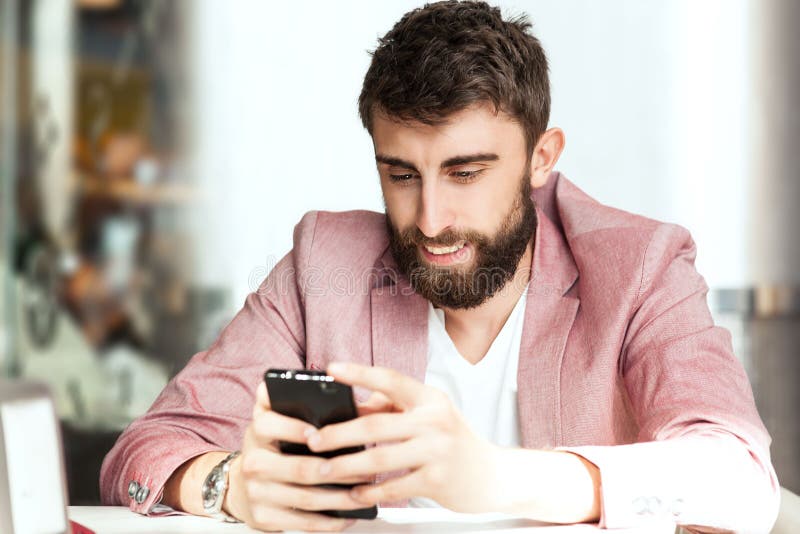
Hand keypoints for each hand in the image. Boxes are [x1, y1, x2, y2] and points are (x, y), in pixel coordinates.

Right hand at [224, 381, 370, 531]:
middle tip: (365, 468)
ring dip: (341, 498)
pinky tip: (348, 515)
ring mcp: (256, 491)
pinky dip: (329, 522)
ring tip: (365, 492)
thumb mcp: (276, 418)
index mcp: (258, 429)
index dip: (293, 428)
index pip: (269, 424)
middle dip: (337, 470)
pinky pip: (302, 522)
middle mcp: (253, 460)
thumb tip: (342, 387)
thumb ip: (297, 401)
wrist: (240, 486)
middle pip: (298, 467)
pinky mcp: (263, 517)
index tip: (316, 433)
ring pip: (306, 497)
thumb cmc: (272, 446)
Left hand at [305, 362, 502, 511]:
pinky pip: (393, 487)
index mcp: (430, 399)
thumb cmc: (454, 443)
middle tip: (313, 440)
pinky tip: (355, 494)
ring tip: (325, 471)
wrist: (493, 476)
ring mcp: (437, 450)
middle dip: (338, 433)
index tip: (332, 369)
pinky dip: (370, 492)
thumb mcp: (428, 417)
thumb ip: (392, 409)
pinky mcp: (437, 480)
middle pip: (375, 423)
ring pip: (379, 457)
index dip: (359, 372)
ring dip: (346, 466)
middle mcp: (435, 420)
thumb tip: (351, 406)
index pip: (390, 379)